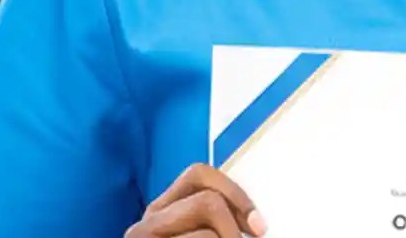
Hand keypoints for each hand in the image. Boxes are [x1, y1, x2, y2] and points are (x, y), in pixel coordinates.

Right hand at [125, 163, 267, 237]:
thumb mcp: (199, 233)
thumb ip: (214, 222)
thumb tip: (255, 222)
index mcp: (161, 213)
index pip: (199, 174)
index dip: (236, 195)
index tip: (259, 227)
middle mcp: (146, 223)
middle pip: (207, 201)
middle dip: (234, 225)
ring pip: (208, 232)